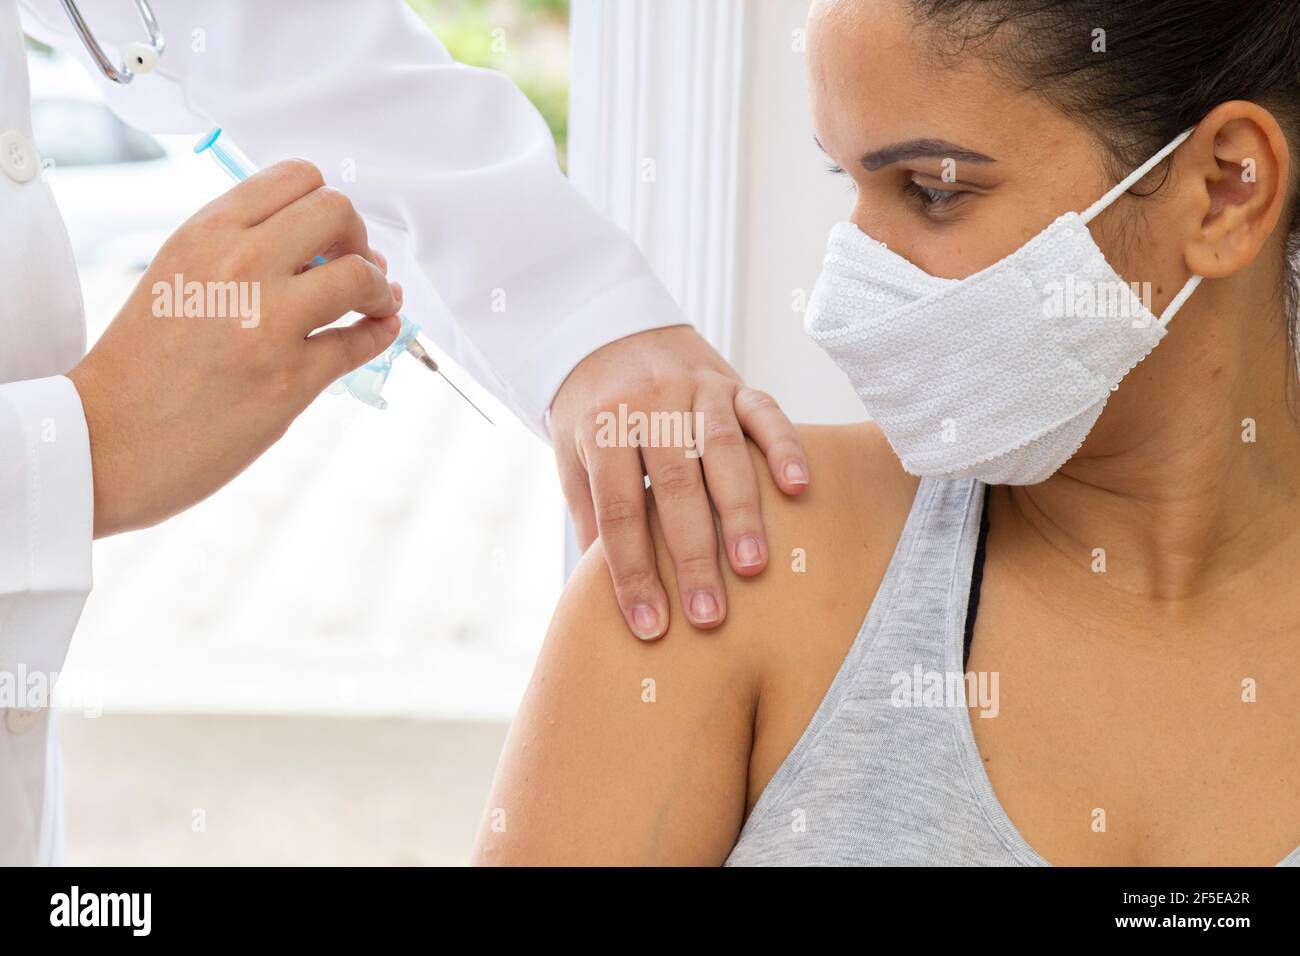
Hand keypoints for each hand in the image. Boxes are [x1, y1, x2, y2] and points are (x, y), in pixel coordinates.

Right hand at [68, 159, 401, 536]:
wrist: (104, 439)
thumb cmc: (141, 364)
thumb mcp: (176, 275)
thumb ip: (238, 249)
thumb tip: (323, 245)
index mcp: (206, 233)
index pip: (296, 177)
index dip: (327, 206)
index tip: (328, 237)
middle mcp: (237, 265)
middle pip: (337, 212)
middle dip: (359, 238)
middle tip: (354, 268)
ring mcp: (266, 322)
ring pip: (360, 274)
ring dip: (379, 289)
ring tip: (373, 304)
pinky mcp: (289, 379)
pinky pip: (359, 342)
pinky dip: (380, 334)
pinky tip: (379, 331)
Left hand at [549, 324, 809, 638]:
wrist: (608, 331)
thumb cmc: (592, 411)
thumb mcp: (572, 456)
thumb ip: (591, 516)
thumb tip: (598, 594)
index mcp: (602, 426)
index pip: (620, 509)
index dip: (633, 571)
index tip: (650, 626)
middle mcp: (650, 403)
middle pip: (674, 486)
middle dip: (693, 556)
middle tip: (709, 615)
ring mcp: (696, 388)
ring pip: (724, 452)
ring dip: (741, 512)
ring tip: (753, 568)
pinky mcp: (733, 381)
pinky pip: (764, 412)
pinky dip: (783, 448)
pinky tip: (797, 488)